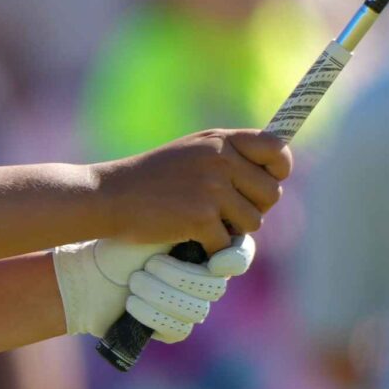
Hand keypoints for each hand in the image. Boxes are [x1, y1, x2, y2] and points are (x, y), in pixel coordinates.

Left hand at [51, 235, 256, 341]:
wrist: (87, 268)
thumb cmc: (123, 238)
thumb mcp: (162, 220)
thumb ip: (198, 217)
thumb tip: (225, 220)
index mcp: (208, 248)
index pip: (239, 255)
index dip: (233, 260)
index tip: (214, 261)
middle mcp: (203, 279)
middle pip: (216, 287)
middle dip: (181, 276)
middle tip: (150, 265)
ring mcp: (188, 305)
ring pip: (196, 310)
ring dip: (161, 294)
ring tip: (134, 281)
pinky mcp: (170, 328)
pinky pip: (178, 330)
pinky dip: (153, 316)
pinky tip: (131, 303)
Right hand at [91, 130, 289, 252]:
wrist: (108, 196)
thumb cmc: (149, 179)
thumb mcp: (191, 153)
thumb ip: (227, 158)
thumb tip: (273, 179)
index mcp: (220, 140)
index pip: (277, 149)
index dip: (279, 169)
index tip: (267, 181)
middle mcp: (220, 159)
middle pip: (271, 194)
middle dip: (252, 209)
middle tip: (224, 212)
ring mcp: (211, 188)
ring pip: (254, 222)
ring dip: (232, 230)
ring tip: (202, 222)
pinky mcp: (200, 217)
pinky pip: (226, 243)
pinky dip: (210, 248)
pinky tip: (188, 236)